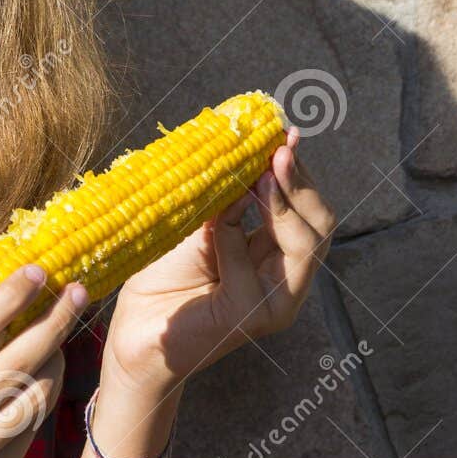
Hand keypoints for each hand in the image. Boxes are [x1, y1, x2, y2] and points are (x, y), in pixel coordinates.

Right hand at [0, 264, 88, 457]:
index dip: (7, 296)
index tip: (34, 271)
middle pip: (14, 363)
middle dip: (51, 321)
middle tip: (74, 293)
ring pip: (34, 399)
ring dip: (55, 359)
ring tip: (61, 332)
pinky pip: (31, 429)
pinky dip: (42, 394)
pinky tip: (45, 371)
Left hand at [101, 127, 336, 396]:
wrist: (135, 324)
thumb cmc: (163, 270)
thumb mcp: (202, 218)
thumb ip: (232, 193)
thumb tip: (255, 146)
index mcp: (278, 253)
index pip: (309, 210)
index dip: (299, 172)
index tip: (284, 133)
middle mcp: (287, 279)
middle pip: (321, 226)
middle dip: (300, 183)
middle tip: (277, 149)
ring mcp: (276, 303)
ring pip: (305, 246)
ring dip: (280, 204)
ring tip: (259, 174)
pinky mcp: (252, 317)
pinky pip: (253, 272)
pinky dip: (234, 242)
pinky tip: (215, 228)